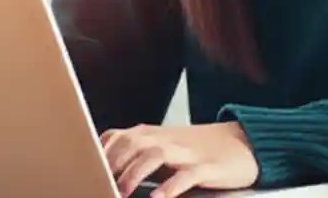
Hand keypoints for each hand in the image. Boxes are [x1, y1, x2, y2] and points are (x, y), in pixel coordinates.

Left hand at [99, 121, 258, 197]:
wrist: (243, 144)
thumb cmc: (197, 150)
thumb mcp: (164, 147)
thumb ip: (136, 153)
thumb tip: (104, 164)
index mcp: (151, 135)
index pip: (117, 137)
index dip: (99, 153)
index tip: (84, 169)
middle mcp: (165, 140)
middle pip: (131, 143)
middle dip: (111, 164)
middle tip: (98, 183)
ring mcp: (186, 153)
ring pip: (154, 155)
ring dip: (133, 173)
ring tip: (121, 192)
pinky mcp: (206, 168)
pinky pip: (186, 176)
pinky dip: (170, 186)